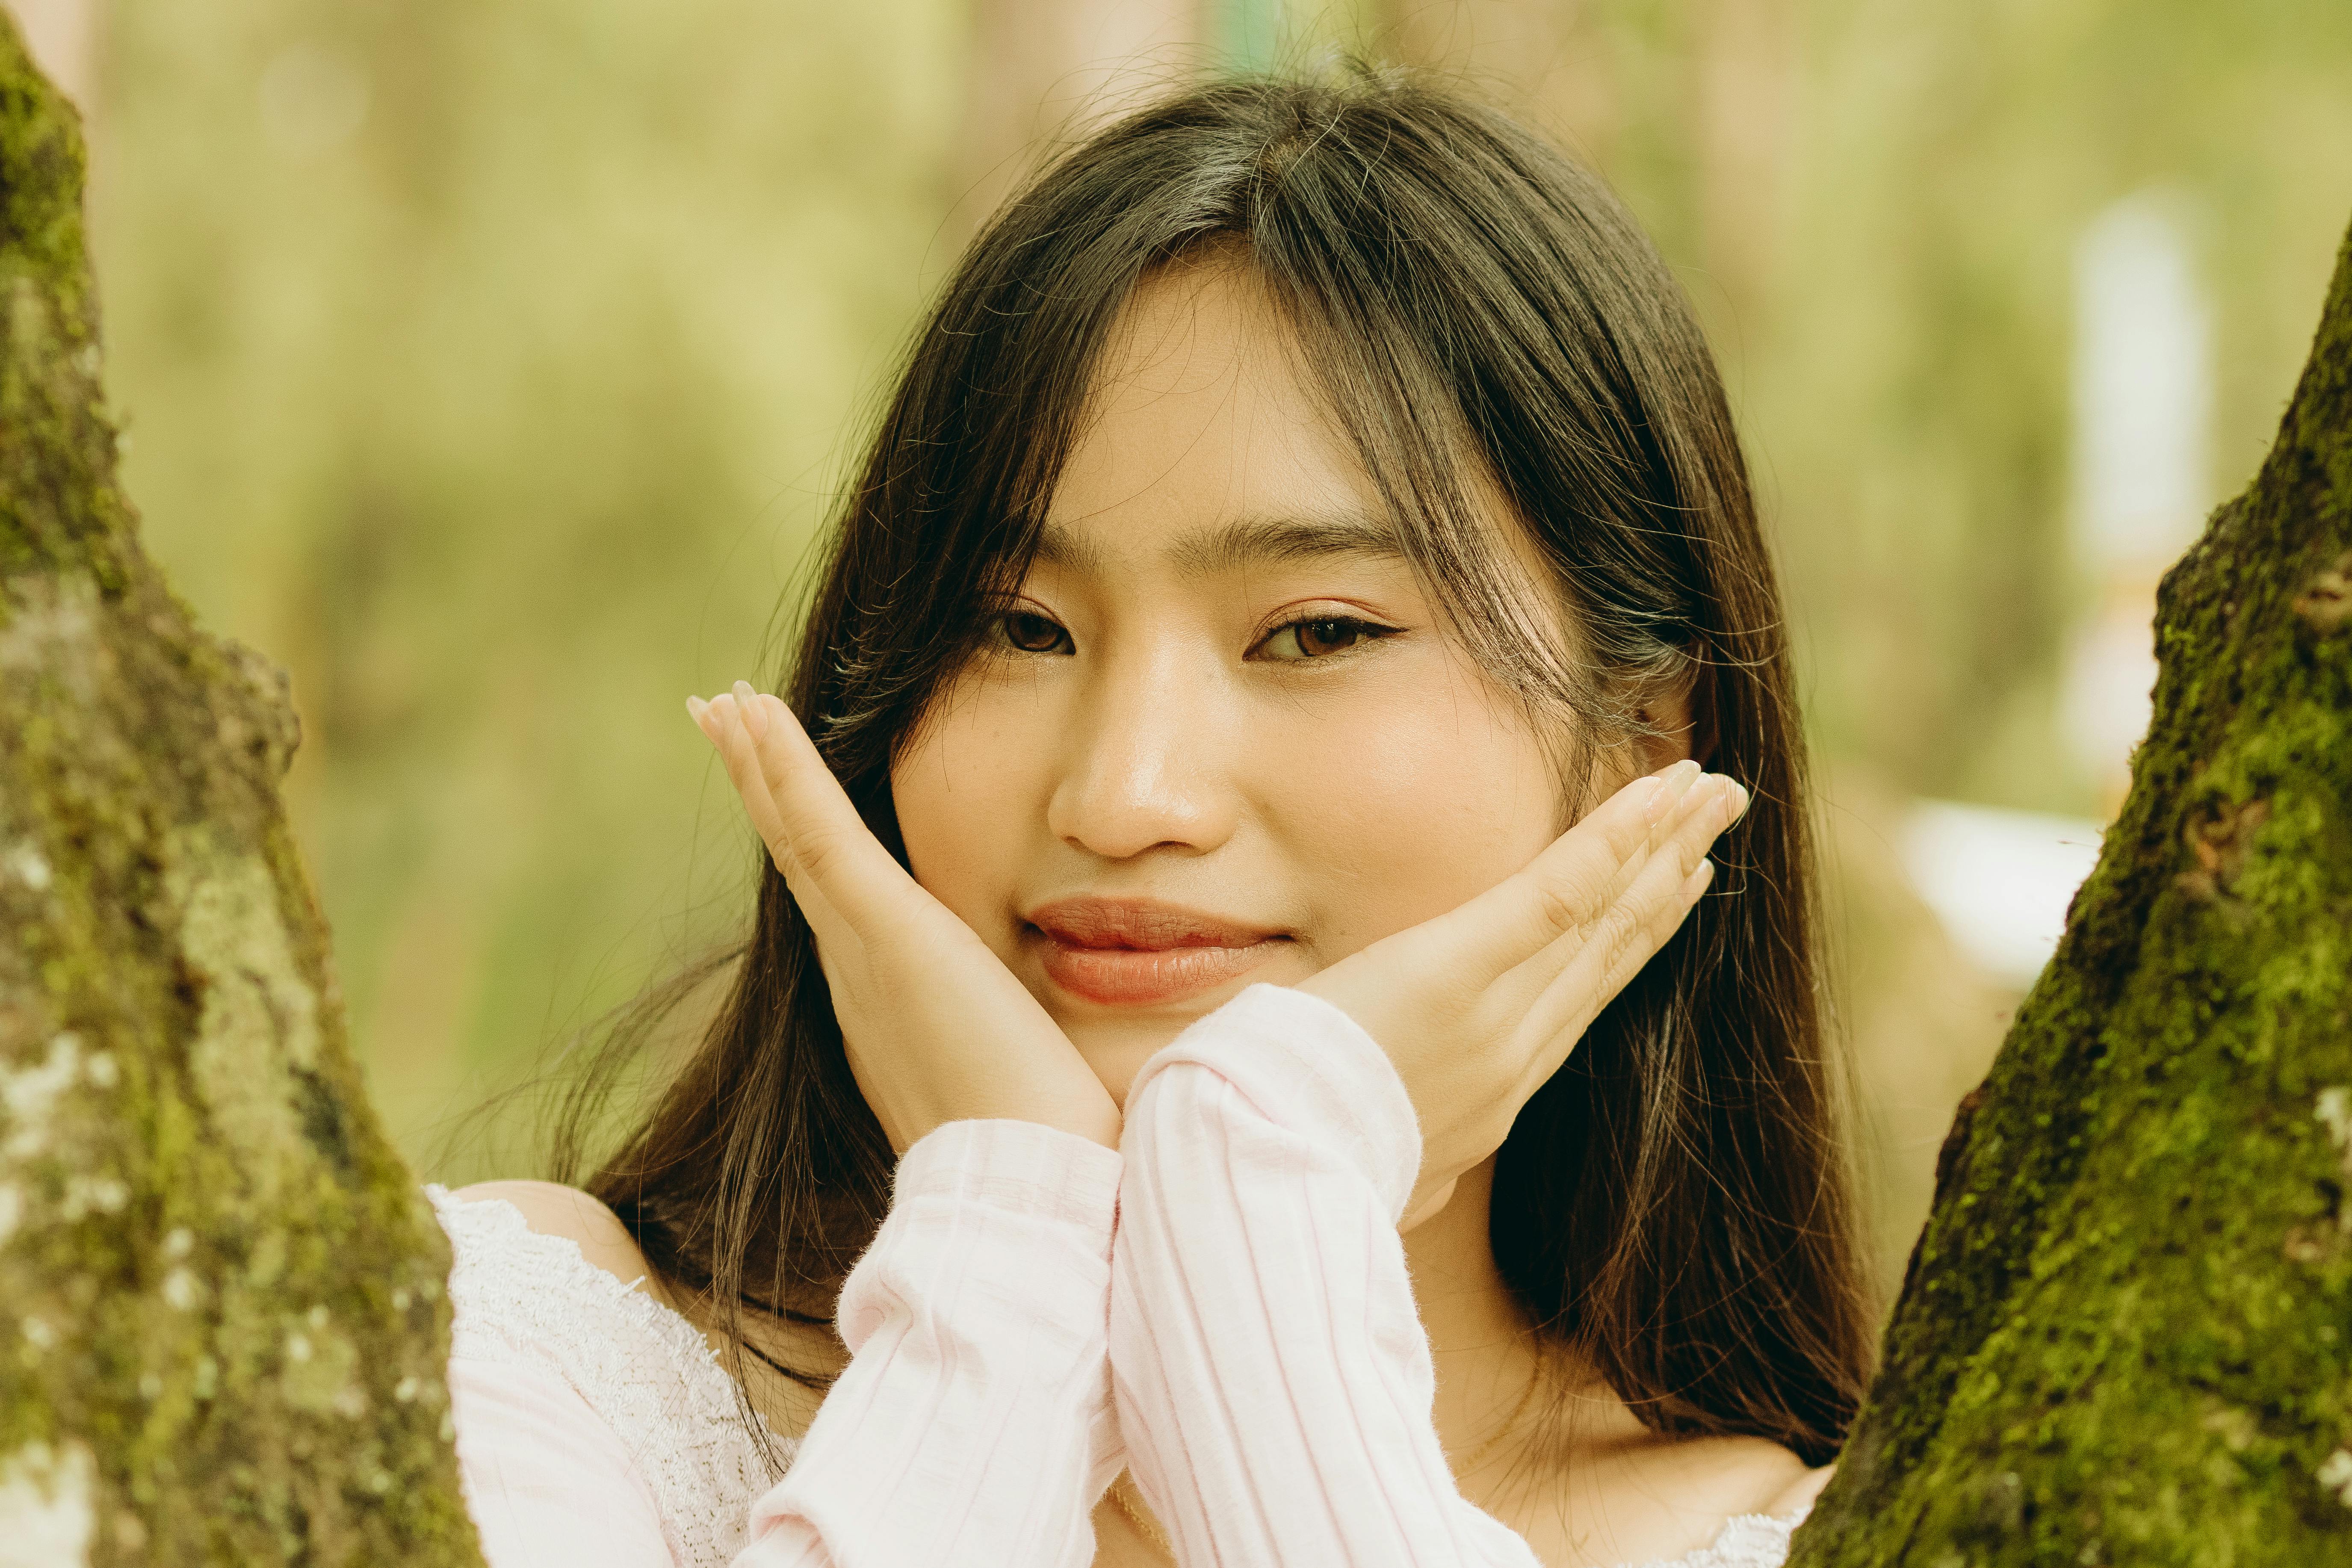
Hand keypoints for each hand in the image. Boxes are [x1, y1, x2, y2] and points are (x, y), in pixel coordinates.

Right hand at [690, 682, 1120, 1152]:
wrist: (1031, 1191)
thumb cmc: (1043, 1151)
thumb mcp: (1018, 1079)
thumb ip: (1014, 1054)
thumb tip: (1052, 1063)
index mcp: (887, 1010)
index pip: (839, 906)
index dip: (804, 845)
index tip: (782, 796)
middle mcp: (858, 980)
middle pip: (800, 863)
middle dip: (761, 791)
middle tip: (722, 723)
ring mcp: (863, 954)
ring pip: (796, 836)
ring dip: (759, 764)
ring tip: (725, 702)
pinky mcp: (887, 931)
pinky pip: (819, 831)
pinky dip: (783, 769)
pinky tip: (752, 713)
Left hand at [1298, 761, 1744, 1227]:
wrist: (1270, 1178)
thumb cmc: (1301, 1166)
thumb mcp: (1385, 1174)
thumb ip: (1418, 1163)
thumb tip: (1421, 1179)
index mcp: (1495, 1100)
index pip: (1583, 998)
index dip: (1641, 937)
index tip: (1683, 885)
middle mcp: (1514, 1058)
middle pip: (1610, 949)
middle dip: (1672, 876)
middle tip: (1721, 813)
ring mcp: (1494, 1018)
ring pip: (1600, 920)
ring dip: (1661, 846)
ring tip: (1710, 788)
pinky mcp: (1453, 973)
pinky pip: (1550, 900)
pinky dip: (1607, 845)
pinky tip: (1655, 795)